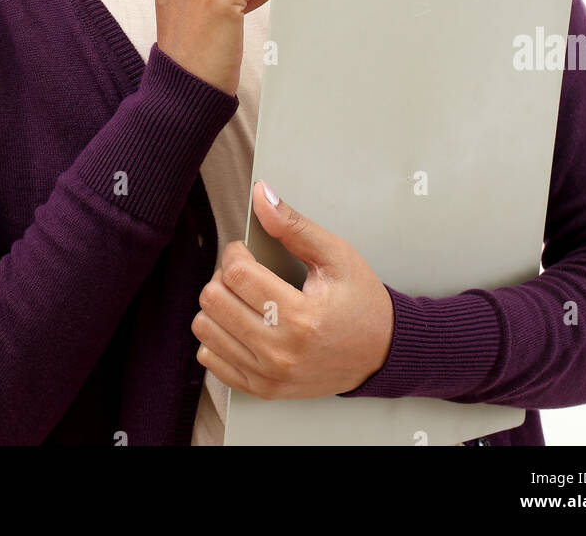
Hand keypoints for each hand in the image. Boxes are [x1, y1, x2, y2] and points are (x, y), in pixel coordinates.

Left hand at [191, 181, 394, 397]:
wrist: (379, 353)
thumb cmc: (360, 302)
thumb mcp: (336, 256)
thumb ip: (294, 225)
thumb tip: (262, 196)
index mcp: (302, 317)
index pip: (237, 275)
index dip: (235, 252)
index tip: (245, 250)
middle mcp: (281, 352)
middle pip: (215, 301)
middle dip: (223, 276)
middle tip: (245, 272)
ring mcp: (269, 375)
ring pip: (206, 329)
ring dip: (218, 305)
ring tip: (243, 297)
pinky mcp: (262, 389)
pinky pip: (210, 359)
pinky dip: (218, 336)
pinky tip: (240, 322)